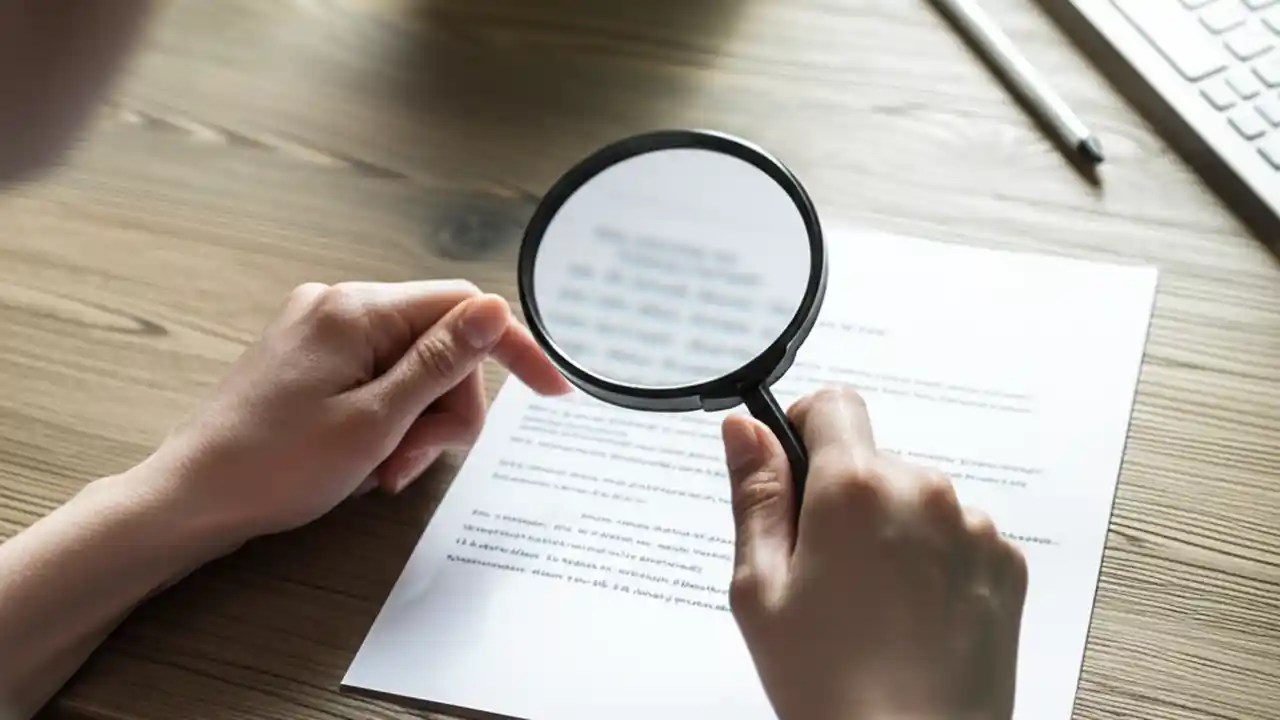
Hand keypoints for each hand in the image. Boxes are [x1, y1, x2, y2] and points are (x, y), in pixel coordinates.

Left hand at [142, 280, 570, 543]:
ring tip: (387, 471)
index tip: (551, 394)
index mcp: (357, 310)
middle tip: (418, 460)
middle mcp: (340, 306)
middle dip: (447, 408)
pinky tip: (371, 462)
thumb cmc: (274, 466)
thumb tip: (494, 311)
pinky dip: (389, 421)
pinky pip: (380, 380)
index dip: (512, 350)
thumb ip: (440, 362)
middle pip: (442, 344)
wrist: (192, 499)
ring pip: (415, 369)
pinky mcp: (313, 358)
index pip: (463, 308)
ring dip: (418, 423)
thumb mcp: (375, 420)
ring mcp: (323, 330)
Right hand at [720, 388, 1027, 719]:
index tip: (795, 475)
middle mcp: (924, 491)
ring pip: (916, 501)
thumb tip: (743, 428)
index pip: (834, 404)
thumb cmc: (827, 684)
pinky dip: (933, 562)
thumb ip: (754, 494)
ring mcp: (973, 528)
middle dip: (843, 499)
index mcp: (854, 488)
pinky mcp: (1006, 564)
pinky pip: (958, 536)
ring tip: (872, 607)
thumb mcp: (760, 588)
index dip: (804, 430)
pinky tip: (912, 617)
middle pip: (873, 461)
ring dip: (892, 531)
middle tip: (824, 575)